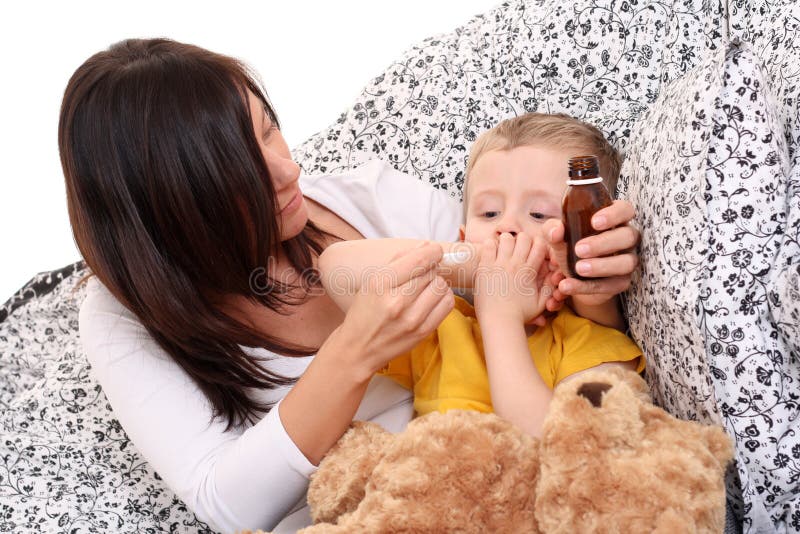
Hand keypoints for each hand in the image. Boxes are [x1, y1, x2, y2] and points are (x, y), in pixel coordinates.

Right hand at [329, 242, 454, 377]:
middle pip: (431, 272)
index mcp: (381, 284)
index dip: (432, 251)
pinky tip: (430, 299)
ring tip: (424, 288)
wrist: (358, 349)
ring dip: (436, 283)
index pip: (419, 260)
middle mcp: (398, 301)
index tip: (434, 250)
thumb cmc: (364, 312)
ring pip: (441, 286)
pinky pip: (447, 304)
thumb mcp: (371, 282)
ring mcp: (412, 319)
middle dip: (429, 269)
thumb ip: (398, 261)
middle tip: (420, 275)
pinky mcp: (423, 332)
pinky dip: (442, 297)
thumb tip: (425, 246)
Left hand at [473, 232, 550, 324]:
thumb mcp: (540, 303)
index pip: (540, 245)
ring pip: (506, 237)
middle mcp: (516, 264)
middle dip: (522, 241)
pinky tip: (491, 252)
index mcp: (529, 271)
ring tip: (503, 250)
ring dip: (506, 241)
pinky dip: (490, 245)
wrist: (499, 322)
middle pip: (524, 237)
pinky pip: (488, 245)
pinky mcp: (485, 266)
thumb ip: (549, 289)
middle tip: (517, 249)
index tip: (532, 250)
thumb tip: (555, 277)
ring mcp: (500, 264)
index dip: (537, 244)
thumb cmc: (519, 315)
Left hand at [542, 200, 639, 307]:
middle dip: (604, 243)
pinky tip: (568, 285)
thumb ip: (553, 230)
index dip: (614, 214)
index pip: (625, 210)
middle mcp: (626, 239)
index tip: (594, 222)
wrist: (572, 278)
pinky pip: (611, 285)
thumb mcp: (559, 238)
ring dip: (601, 266)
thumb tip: (556, 231)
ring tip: (578, 268)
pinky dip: (587, 287)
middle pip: (628, 236)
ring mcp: (627, 260)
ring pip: (627, 262)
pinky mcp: (621, 282)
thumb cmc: (570, 248)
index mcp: (614, 220)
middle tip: (579, 249)